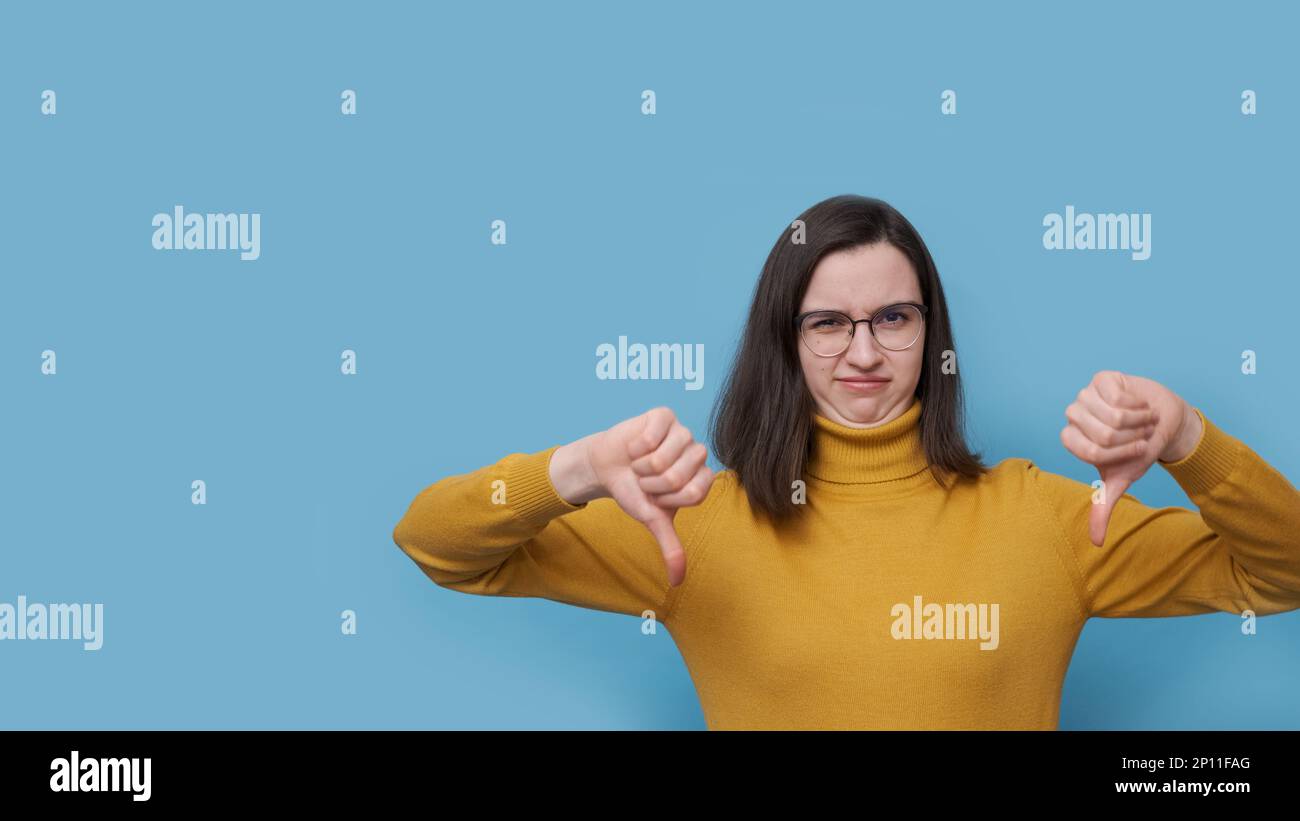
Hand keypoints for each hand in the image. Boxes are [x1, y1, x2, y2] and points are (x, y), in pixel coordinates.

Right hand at [584, 407, 714, 586]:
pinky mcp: (664, 416)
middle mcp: (697, 453)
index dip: (667, 498)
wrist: (607, 468)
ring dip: (642, 465)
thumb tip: (678, 581)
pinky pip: (654, 434)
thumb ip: (670, 546)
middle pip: (678, 475)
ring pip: (664, 456)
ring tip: (639, 464)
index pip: (694, 493)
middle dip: (652, 483)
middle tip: (645, 479)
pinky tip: (635, 447)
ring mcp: (682, 432)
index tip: (656, 497)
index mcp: (702, 478)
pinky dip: (637, 445)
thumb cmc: (634, 491)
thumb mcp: (652, 519)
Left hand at [1059, 371, 1198, 546]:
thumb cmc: (1139, 450)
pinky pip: (1119, 395)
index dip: (1121, 453)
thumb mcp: (1122, 478)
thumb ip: (1104, 504)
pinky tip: (1140, 404)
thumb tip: (1096, 543)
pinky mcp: (1101, 379)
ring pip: (1112, 415)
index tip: (1136, 451)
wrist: (1163, 422)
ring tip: (1143, 421)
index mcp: (1072, 440)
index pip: (1092, 451)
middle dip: (1131, 437)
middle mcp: (1074, 416)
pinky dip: (1138, 403)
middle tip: (1140, 434)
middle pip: (1103, 433)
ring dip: (1137, 421)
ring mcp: (1085, 395)